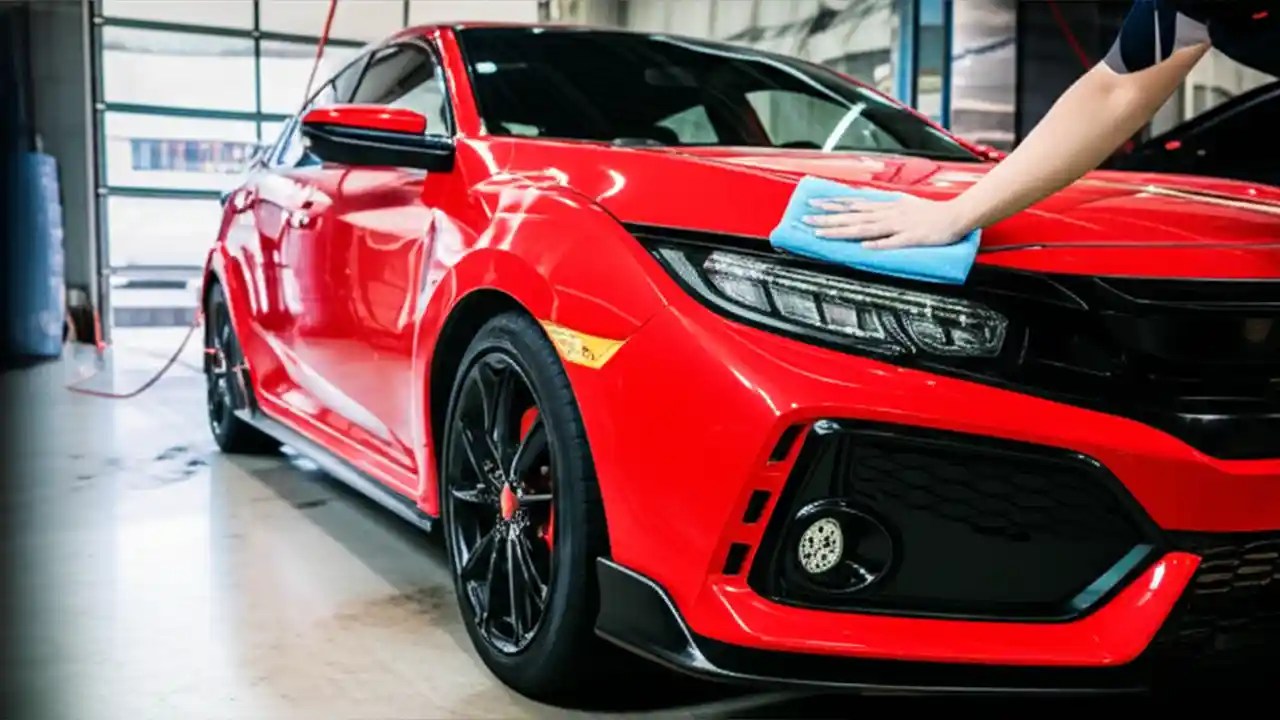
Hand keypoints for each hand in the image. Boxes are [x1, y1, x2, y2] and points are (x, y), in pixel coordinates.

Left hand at [802, 195, 968, 249]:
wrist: (957, 215)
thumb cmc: (931, 213)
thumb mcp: (904, 205)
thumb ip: (885, 209)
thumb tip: (867, 210)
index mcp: (887, 206)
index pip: (854, 203)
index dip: (833, 204)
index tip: (814, 203)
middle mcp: (889, 213)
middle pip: (853, 216)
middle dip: (828, 217)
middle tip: (806, 218)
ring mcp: (900, 225)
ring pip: (865, 228)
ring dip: (842, 230)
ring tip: (822, 233)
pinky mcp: (912, 238)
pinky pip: (893, 242)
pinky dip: (878, 244)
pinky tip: (863, 247)